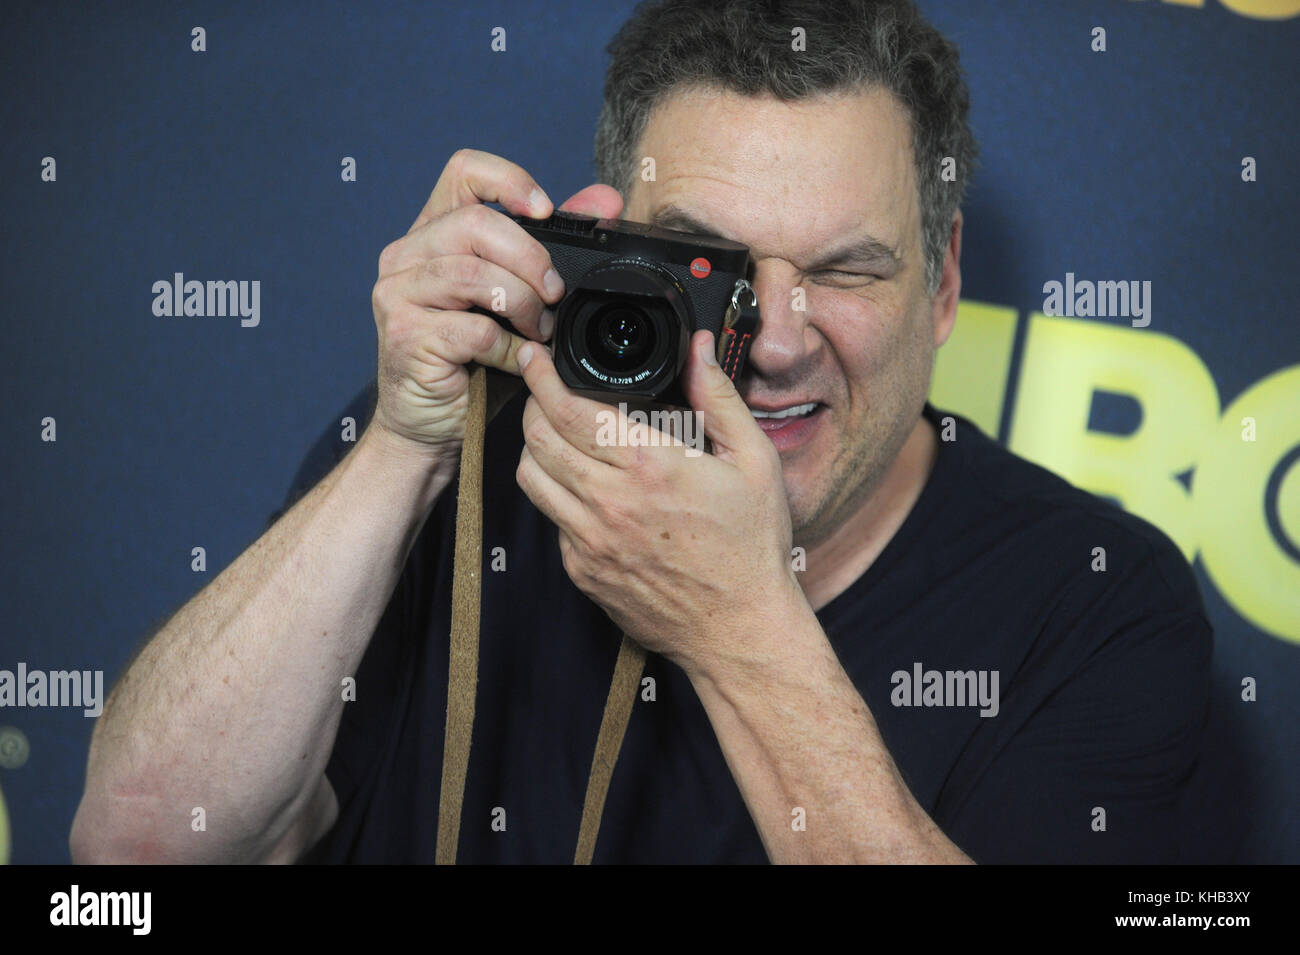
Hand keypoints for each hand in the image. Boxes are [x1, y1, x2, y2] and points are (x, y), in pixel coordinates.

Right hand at [367, 147, 622, 476]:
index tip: (547, 210)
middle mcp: (405, 255)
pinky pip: (472, 329)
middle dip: (530, 258)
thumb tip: (604, 200)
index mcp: (433, 233)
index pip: (464, 172)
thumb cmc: (473, 362)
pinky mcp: (403, 335)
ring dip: (523, 305)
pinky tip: (516, 361)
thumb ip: (554, 246)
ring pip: (473, 273)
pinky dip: (508, 348)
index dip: (509, 180)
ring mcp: (397, 293)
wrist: (428, 424)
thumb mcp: (518, 300)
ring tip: (541, 332)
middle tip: (556, 294)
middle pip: (474, 222)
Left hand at [514, 329, 803, 678]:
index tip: (535, 356)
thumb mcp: (754, 462)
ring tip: (556, 434)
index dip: (541, 376)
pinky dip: (558, 494)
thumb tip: (700, 349)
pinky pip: (552, 520)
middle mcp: (609, 503)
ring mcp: (590, 542)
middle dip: (533, 404)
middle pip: (536, 439)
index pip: (569, 409)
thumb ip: (720, 398)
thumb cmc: (751, 547)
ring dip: (535, 448)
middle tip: (545, 390)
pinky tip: (587, 488)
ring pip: (531, 479)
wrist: (739, 629)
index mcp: (648, 467)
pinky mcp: (583, 571)